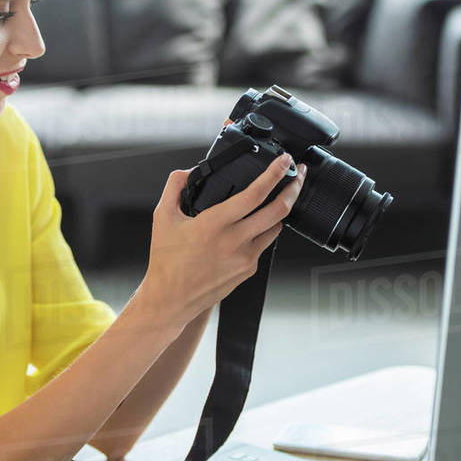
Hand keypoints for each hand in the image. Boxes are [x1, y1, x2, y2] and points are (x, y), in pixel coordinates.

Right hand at [138, 154, 307, 330]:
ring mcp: (245, 257)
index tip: (284, 161)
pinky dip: (264, 230)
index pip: (254, 194)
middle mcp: (234, 241)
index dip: (274, 173)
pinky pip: (264, 244)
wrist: (171, 298)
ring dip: (281, 210)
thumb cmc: (166, 261)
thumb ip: (174, 187)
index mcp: (214, 224)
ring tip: (281, 197)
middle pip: (278, 210)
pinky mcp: (249, 270)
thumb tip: (188, 172)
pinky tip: (257, 225)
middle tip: (298, 174)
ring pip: (276, 227)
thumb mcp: (162, 217)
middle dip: (294, 187)